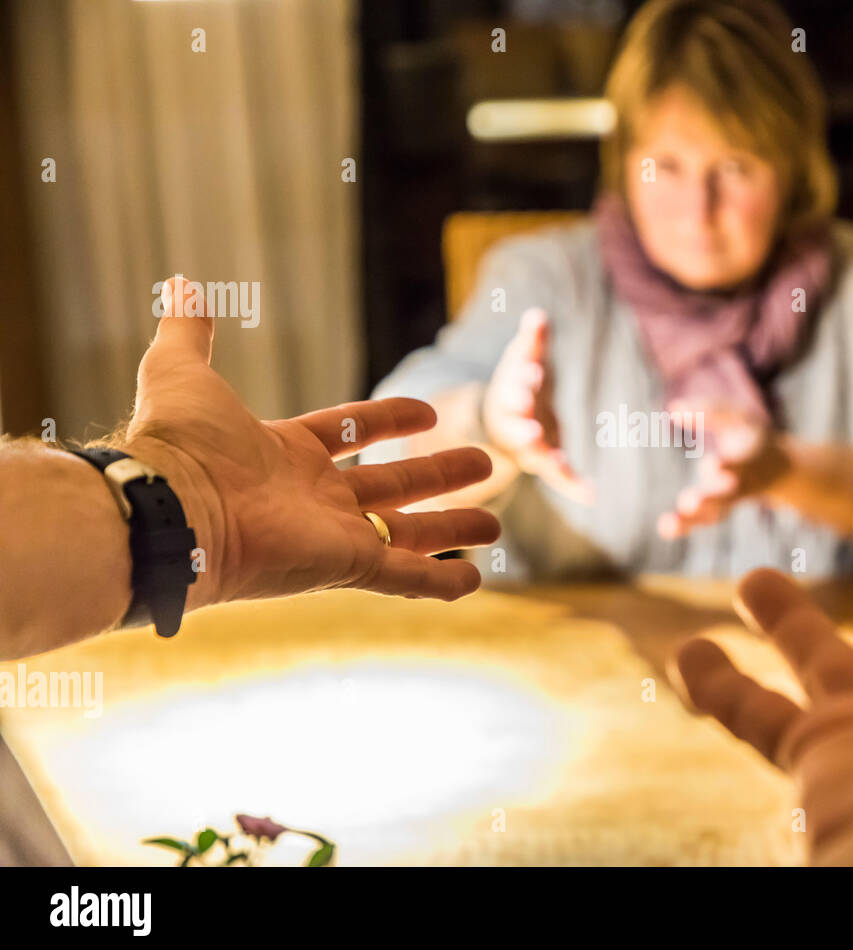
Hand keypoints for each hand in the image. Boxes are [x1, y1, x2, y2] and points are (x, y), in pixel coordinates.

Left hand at [120, 277, 500, 612]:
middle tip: (486, 463)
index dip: (389, 421)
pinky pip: (404, 577)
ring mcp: (334, 535)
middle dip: (441, 476)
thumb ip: (188, 330)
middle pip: (395, 485)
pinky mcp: (348, 565)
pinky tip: (473, 581)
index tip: (428, 414)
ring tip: (496, 526)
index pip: (352, 433)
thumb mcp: (183, 370)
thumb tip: (181, 284)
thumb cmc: (179, 442)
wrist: (176, 505)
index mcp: (287, 454)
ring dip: (452, 529)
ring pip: (409, 533)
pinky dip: (439, 581)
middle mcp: (316, 498)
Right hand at [482, 307, 592, 503]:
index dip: (523, 380)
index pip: (513, 385)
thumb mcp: (521, 361)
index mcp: (509, 394)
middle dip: (523, 425)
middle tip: (532, 427)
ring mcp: (525, 448)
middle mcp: (513, 424)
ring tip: (558, 462)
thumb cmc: (516, 386)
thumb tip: (537, 315)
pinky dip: (571, 486)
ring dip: (544, 458)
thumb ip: (531, 342)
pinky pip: (556, 477)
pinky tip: (590, 494)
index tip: (535, 373)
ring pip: (533, 455)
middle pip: (515, 425)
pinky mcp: (541, 463)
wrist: (497, 425)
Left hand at [656, 398, 789, 538]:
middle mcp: (741, 484)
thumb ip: (710, 411)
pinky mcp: (718, 509)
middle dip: (708, 499)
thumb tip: (673, 409)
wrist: (778, 470)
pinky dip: (684, 525)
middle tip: (688, 502)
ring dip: (692, 518)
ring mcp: (730, 500)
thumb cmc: (753, 437)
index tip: (714, 465)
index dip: (727, 465)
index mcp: (750, 459)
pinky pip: (702, 520)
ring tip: (668, 524)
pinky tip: (665, 529)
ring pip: (713, 512)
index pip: (739, 463)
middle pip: (726, 495)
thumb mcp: (739, 418)